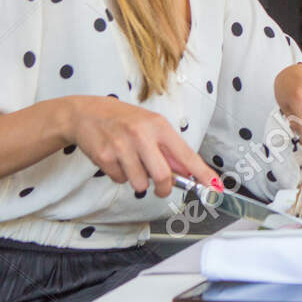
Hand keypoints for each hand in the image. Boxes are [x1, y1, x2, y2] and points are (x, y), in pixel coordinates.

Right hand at [65, 96, 219, 198]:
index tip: (214, 187)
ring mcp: (122, 147)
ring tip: (131, 162)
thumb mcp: (151, 125)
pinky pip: (120, 180)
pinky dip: (121, 176)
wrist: (86, 113)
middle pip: (163, 176)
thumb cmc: (123, 120)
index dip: (202, 174)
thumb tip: (187, 172)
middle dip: (164, 188)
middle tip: (161, 188)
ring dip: (138, 180)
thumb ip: (169, 149)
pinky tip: (116, 159)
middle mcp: (142, 135)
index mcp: (159, 126)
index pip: (186, 155)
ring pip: (140, 183)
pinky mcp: (104, 157)